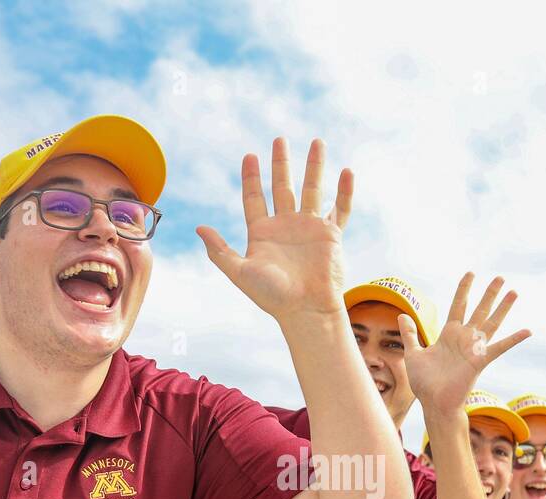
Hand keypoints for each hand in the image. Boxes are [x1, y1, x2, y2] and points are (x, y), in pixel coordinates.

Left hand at [197, 138, 351, 321]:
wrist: (306, 311)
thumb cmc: (273, 297)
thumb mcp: (240, 273)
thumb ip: (220, 251)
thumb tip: (198, 228)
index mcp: (263, 233)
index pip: (254, 198)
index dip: (251, 177)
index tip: (249, 156)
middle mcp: (286, 226)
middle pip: (283, 187)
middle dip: (281, 163)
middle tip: (278, 140)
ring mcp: (310, 229)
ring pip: (313, 189)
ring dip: (314, 166)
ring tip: (317, 142)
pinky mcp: (331, 236)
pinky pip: (340, 209)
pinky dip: (344, 192)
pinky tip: (347, 172)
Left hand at [403, 273, 530, 414]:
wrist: (433, 403)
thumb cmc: (424, 383)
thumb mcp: (413, 354)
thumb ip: (410, 334)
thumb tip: (402, 315)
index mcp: (449, 335)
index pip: (458, 306)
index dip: (464, 290)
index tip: (471, 273)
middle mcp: (464, 338)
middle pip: (479, 310)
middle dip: (489, 294)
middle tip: (500, 277)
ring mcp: (473, 349)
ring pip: (492, 323)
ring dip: (503, 308)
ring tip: (514, 292)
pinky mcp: (479, 361)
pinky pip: (499, 348)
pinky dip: (514, 339)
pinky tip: (527, 330)